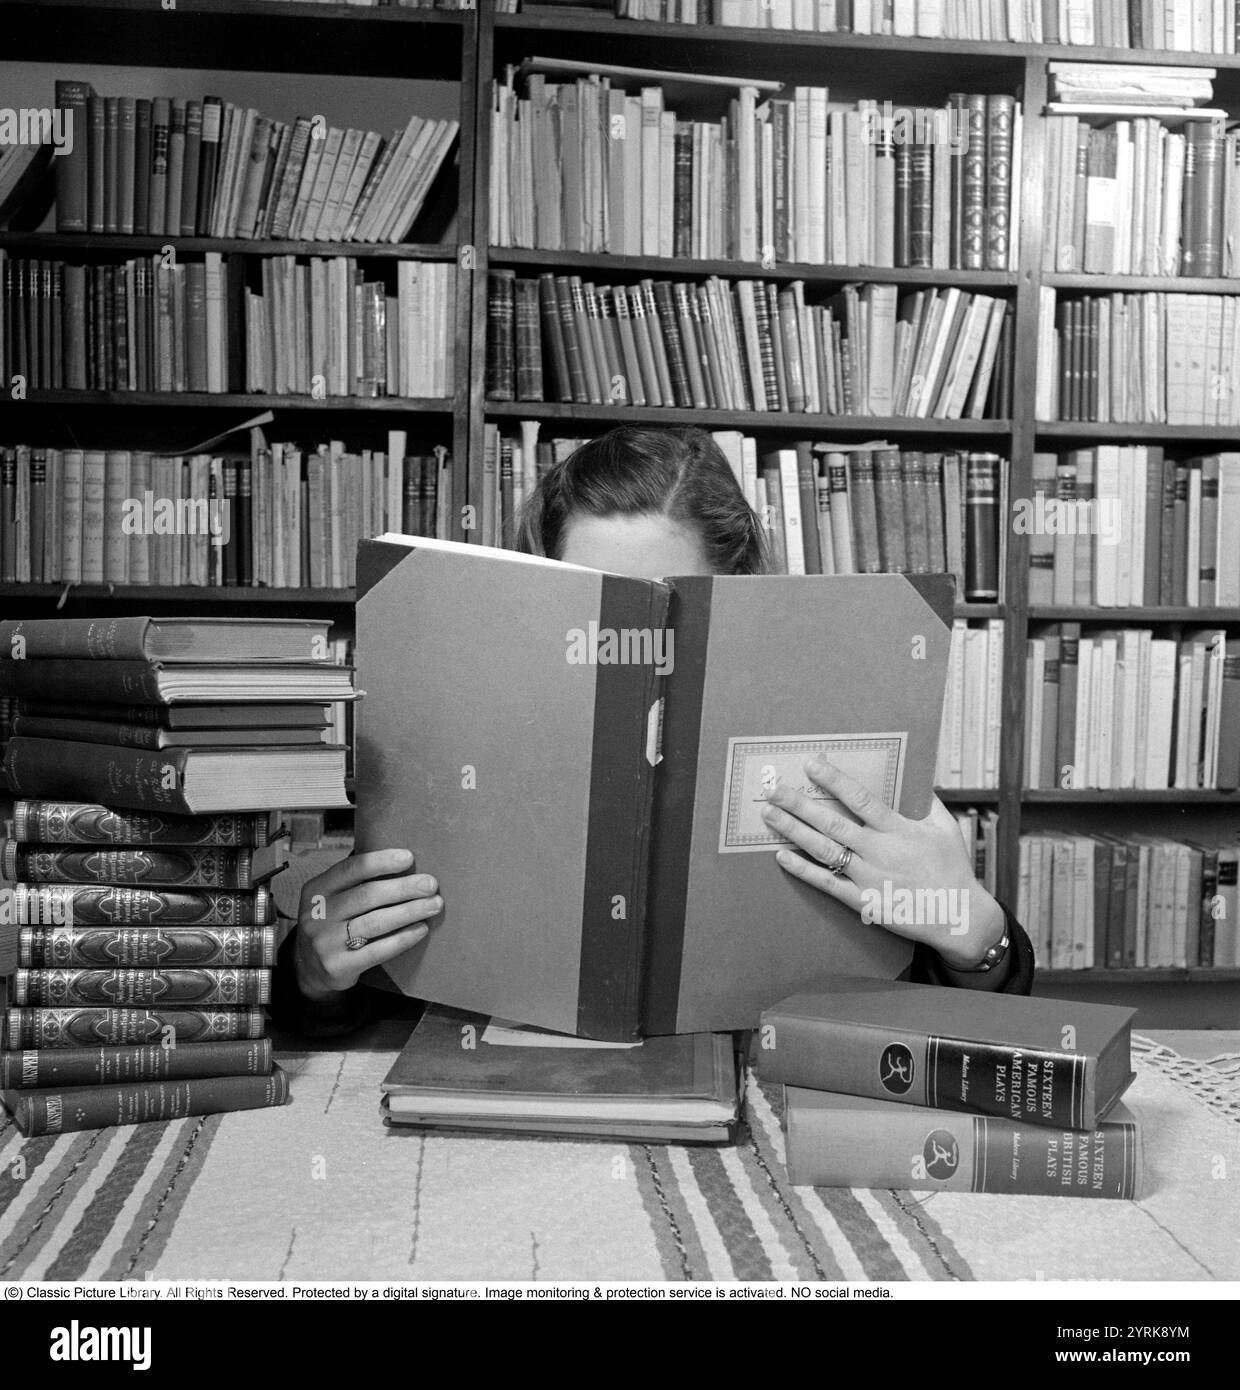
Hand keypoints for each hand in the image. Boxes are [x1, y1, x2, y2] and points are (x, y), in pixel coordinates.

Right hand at [293, 848, 441, 1000]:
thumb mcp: (332, 898)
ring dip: (409, 911)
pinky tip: (421, 929)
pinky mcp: (338, 967)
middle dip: (403, 888)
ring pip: (375, 922)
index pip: (350, 869)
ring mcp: (325, 943)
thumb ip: (356, 881)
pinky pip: (377, 951)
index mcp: (316, 890)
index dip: (381, 862)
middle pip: (366, 896)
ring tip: (434, 905)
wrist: (309, 968)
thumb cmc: (333, 922)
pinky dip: (402, 938)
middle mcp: (317, 915)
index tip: (409, 857)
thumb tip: (403, 859)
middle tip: (431, 884)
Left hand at [760, 757, 1004, 969]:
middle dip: (800, 804)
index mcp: (898, 829)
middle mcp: (880, 851)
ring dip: (794, 831)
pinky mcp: (864, 902)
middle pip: (832, 823)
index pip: (859, 798)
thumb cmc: (953, 868)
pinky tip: (782, 856)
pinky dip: (802, 870)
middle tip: (774, 789)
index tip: (812, 764)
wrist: (960, 916)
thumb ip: (927, 799)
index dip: (833, 780)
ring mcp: (869, 877)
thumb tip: (916, 773)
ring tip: (770, 815)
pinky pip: (827, 883)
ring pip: (824, 850)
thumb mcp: (946, 827)